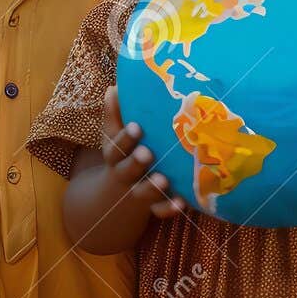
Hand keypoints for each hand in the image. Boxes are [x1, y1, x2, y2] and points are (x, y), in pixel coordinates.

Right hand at [100, 86, 184, 218]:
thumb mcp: (114, 135)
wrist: (118, 193)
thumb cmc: (124, 152)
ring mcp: (139, 191)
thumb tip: (114, 87)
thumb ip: (115, 113)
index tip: (136, 127)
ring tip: (164, 180)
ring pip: (143, 192)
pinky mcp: (154, 205)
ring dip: (153, 187)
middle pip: (126, 169)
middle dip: (136, 162)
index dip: (125, 137)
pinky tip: (182, 202)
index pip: (116, 145)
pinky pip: (160, 210)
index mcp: (115, 154)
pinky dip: (169, 208)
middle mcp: (125, 173)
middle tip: (147, 154)